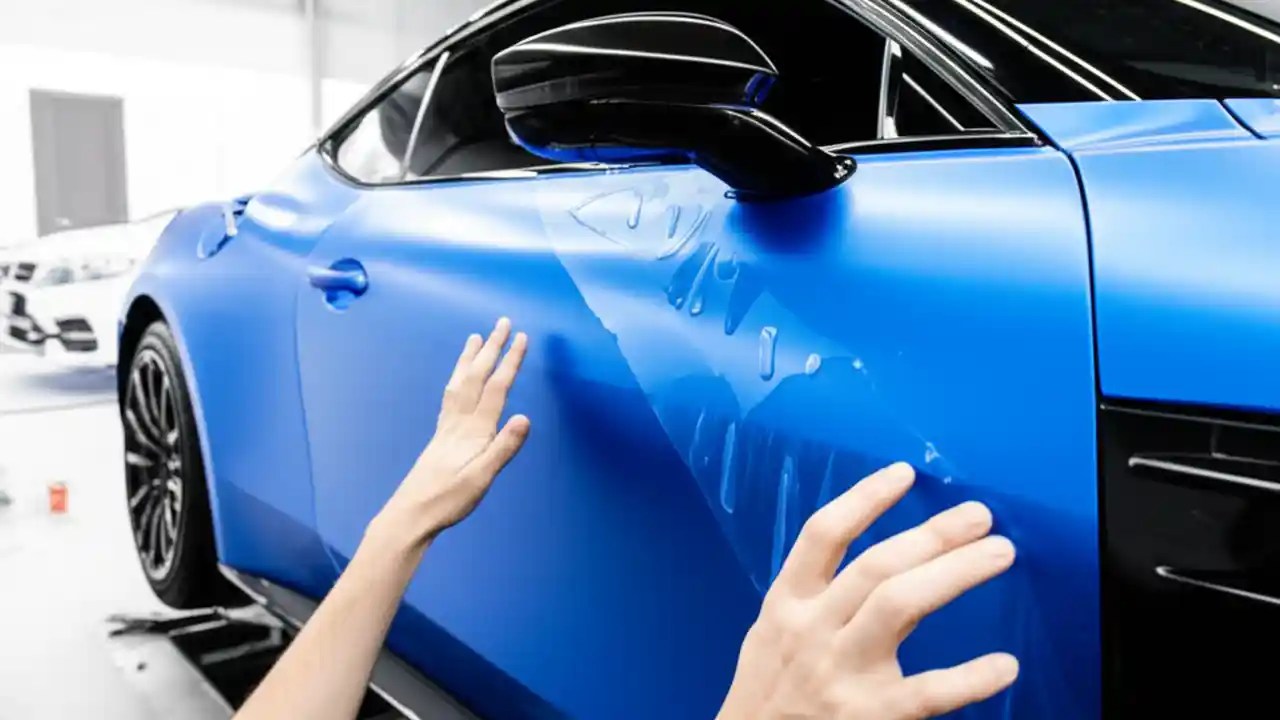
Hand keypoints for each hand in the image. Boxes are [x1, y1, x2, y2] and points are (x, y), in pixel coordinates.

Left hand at [373, 318, 530, 547]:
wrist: (411, 513)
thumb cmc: (448, 500)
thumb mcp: (481, 478)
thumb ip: (503, 448)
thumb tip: (525, 418)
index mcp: (473, 431)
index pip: (496, 389)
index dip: (510, 362)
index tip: (522, 338)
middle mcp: (459, 422)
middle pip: (477, 377)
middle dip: (492, 348)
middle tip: (503, 322)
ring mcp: (447, 427)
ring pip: (460, 383)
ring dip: (470, 358)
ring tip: (475, 337)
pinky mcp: (441, 436)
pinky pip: (451, 396)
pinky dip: (458, 379)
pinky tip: (459, 379)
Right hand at [716, 463, 1017, 719]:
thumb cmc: (768, 693)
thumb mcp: (772, 635)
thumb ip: (812, 598)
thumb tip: (876, 559)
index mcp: (786, 605)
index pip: (824, 535)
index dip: (864, 499)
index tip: (904, 473)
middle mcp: (812, 631)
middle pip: (877, 566)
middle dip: (933, 534)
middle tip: (980, 516)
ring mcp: (840, 673)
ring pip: (900, 605)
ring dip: (955, 573)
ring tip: (997, 552)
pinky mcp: (869, 715)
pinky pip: (928, 692)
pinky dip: (969, 678)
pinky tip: (1004, 665)